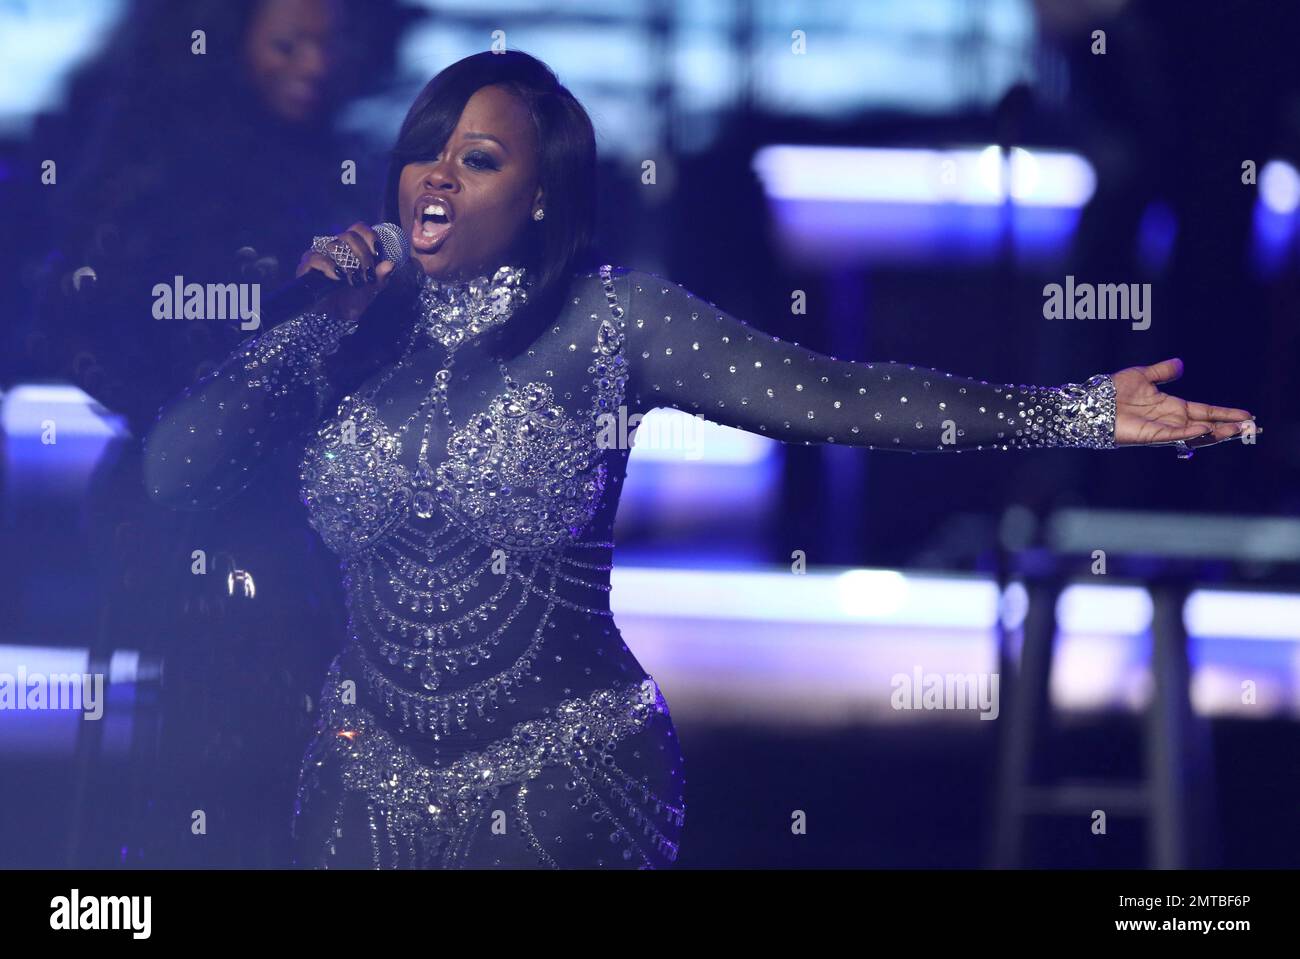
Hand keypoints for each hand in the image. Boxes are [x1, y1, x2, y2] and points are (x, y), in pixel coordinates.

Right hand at [295, 221, 396, 321]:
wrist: (336, 318)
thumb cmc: (353, 300)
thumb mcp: (371, 289)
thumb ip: (380, 276)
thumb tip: (390, 264)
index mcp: (351, 248)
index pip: (358, 228)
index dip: (369, 236)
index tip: (378, 252)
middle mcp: (335, 248)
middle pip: (349, 235)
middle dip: (363, 254)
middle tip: (367, 273)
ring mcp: (319, 256)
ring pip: (333, 245)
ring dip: (348, 263)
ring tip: (354, 280)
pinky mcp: (306, 267)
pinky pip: (315, 258)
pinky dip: (328, 266)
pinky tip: (337, 277)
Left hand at [1112, 358, 1257, 449]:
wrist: (1090, 402)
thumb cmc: (1111, 391)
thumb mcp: (1142, 376)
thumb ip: (1162, 372)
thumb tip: (1180, 364)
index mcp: (1171, 407)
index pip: (1205, 411)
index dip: (1225, 413)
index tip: (1247, 415)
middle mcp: (1169, 420)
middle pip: (1205, 426)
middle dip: (1228, 427)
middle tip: (1251, 428)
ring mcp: (1160, 430)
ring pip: (1194, 434)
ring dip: (1215, 433)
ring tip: (1237, 430)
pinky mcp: (1148, 436)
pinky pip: (1172, 436)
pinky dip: (1187, 433)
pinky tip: (1204, 429)